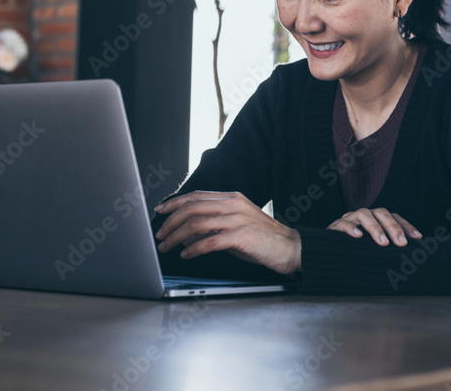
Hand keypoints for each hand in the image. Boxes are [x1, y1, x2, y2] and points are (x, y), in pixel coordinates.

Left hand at [154, 191, 301, 274]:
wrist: (290, 247)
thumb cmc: (263, 238)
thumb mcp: (235, 226)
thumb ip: (212, 226)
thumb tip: (185, 233)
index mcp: (232, 198)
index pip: (196, 196)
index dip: (174, 202)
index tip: (160, 211)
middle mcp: (233, 205)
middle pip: (192, 207)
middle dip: (171, 221)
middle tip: (160, 234)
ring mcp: (237, 219)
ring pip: (197, 223)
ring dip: (177, 236)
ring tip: (167, 246)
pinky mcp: (241, 236)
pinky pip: (209, 241)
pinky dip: (193, 249)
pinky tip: (187, 255)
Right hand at [327, 208, 422, 246]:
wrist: (326, 253)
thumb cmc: (354, 252)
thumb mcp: (373, 250)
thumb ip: (388, 249)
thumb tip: (411, 257)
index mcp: (375, 219)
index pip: (393, 216)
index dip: (405, 225)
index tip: (417, 238)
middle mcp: (363, 216)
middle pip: (380, 213)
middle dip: (393, 227)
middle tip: (401, 243)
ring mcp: (349, 219)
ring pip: (363, 214)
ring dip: (375, 227)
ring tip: (383, 243)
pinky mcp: (334, 227)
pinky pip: (343, 224)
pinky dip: (351, 228)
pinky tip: (358, 237)